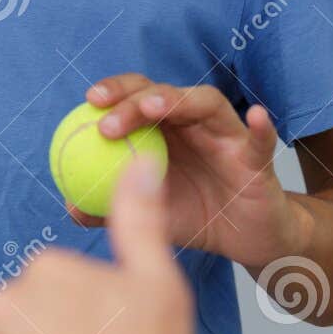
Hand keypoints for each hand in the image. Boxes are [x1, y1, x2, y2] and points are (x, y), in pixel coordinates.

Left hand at [75, 73, 305, 267]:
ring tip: (152, 107)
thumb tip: (71, 205)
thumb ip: (111, 207)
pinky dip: (261, 127)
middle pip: (164, 94)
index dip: (114, 93)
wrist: (244, 240)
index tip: (88, 103)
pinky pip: (261, 141)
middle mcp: (195, 123)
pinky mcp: (258, 159)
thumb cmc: (195, 216)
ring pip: (205, 104)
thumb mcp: (148, 214)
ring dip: (177, 100)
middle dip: (134, 97)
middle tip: (107, 117)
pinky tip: (256, 116)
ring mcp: (227, 135)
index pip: (137, 97)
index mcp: (166, 130)